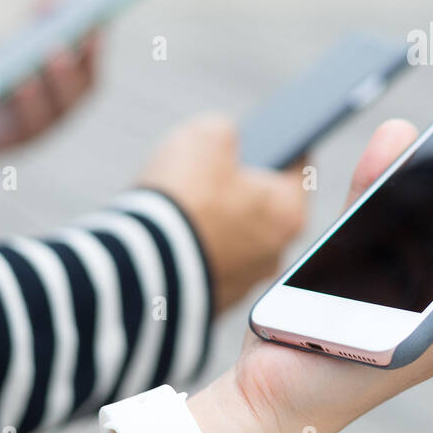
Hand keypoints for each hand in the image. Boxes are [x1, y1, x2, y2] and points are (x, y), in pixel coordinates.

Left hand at [0, 34, 100, 165]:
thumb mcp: (11, 48)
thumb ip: (31, 26)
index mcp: (70, 83)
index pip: (92, 63)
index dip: (98, 43)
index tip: (99, 18)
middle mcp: (66, 106)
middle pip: (83, 86)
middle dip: (83, 58)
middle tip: (76, 34)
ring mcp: (48, 125)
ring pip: (62, 104)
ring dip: (60, 78)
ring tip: (53, 52)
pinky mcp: (24, 138)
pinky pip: (32, 120)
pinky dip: (30, 99)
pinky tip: (24, 81)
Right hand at [137, 114, 307, 313]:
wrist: (133, 267)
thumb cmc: (182, 197)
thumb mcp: (207, 135)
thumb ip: (227, 132)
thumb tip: (225, 141)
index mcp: (289, 213)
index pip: (299, 168)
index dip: (283, 144)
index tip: (270, 132)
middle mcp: (275, 253)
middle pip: (266, 205)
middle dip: (243, 183)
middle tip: (217, 163)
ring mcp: (243, 282)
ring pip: (236, 236)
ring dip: (216, 217)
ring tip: (185, 195)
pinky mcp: (210, 300)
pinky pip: (207, 261)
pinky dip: (194, 244)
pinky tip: (170, 227)